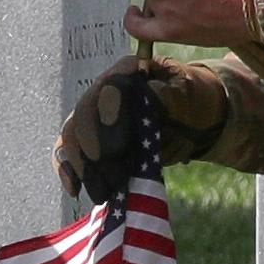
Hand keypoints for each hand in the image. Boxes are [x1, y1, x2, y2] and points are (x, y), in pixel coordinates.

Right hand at [56, 61, 195, 203]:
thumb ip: (167, 95)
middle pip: (84, 115)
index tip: (118, 149)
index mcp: (127, 70)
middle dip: (96, 151)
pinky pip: (68, 151)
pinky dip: (69, 170)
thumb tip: (148, 96)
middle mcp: (103, 88)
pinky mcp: (89, 139)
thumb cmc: (193, 101)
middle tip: (114, 178)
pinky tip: (75, 189)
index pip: (109, 87)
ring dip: (84, 167)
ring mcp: (93, 114)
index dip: (109, 116)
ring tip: (103, 193)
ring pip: (72, 136)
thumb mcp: (187, 95)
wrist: (195, 119)